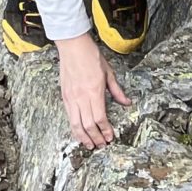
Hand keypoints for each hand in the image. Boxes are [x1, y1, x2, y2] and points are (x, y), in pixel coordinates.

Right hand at [57, 32, 129, 150]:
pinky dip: (74, 128)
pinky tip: (79, 132)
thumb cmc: (91, 56)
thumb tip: (126, 103)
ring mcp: (71, 97)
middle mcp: (81, 97)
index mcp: (94, 91)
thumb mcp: (108, 72)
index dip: (106, 131)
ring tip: (90, 145)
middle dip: (96, 138)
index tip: (110, 137)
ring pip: (76, 124)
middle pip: (88, 125)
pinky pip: (69, 116)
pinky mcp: (64, 96)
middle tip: (102, 145)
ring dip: (83, 137)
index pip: (100, 118)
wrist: (72, 45)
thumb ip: (117, 91)